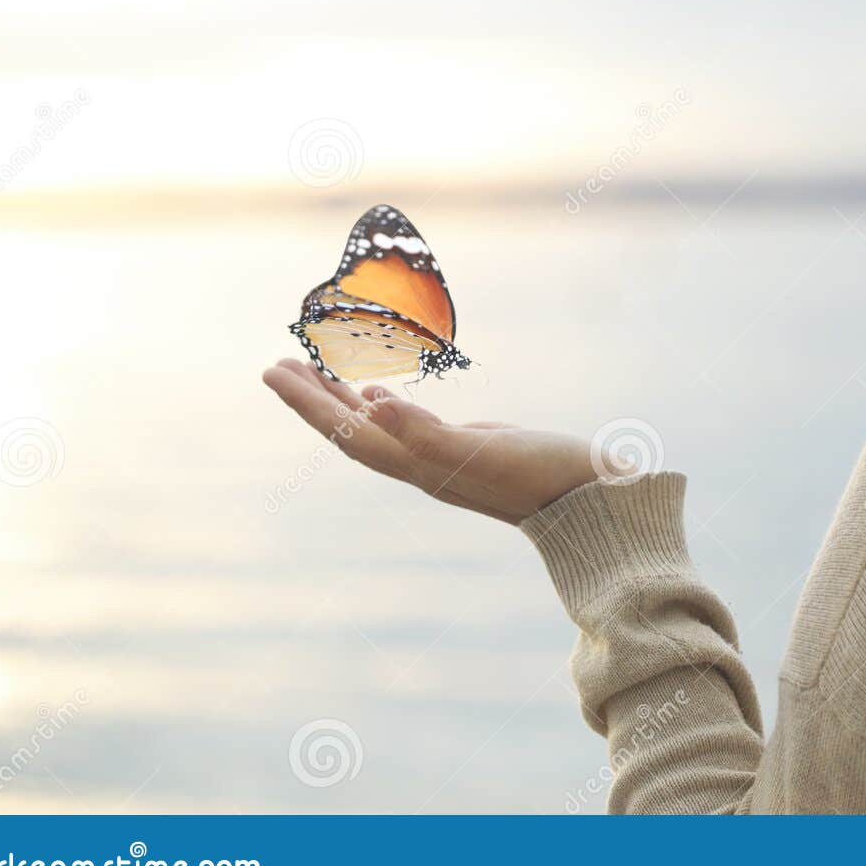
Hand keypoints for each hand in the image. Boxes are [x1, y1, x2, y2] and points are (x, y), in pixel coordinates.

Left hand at [261, 359, 598, 524]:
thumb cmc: (543, 475)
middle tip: (277, 364)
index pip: (348, 430)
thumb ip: (426, 431)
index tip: (273, 369)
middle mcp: (424, 464)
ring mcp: (446, 458)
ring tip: (315, 372)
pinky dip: (385, 407)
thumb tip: (369, 402)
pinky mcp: (469, 448)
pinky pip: (409, 424)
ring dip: (342, 401)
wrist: (592, 501)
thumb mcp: (484, 450)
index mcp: (420, 465)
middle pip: (353, 430)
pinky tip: (381, 397)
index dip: (308, 402)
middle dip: (313, 398)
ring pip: (379, 427)